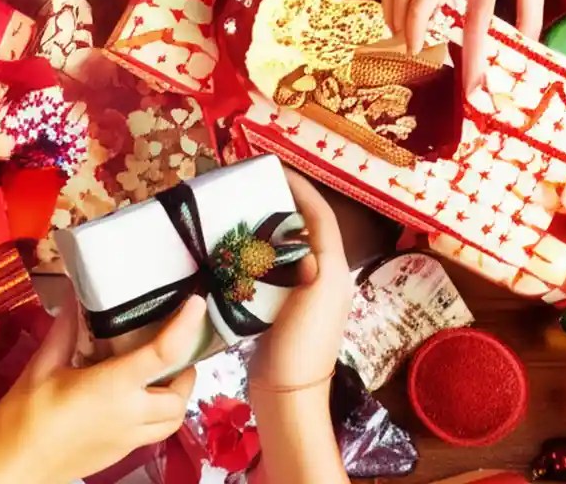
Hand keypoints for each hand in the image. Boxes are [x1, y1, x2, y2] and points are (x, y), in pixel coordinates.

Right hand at [0, 297, 206, 483]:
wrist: (14, 468)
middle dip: (186, 368)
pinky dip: (160, 413)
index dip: (185, 326)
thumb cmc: (24, 419)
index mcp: (112, 387)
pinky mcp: (122, 452)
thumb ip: (64, 330)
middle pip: (180, 394)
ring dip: (178, 395)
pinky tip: (138, 398)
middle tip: (175, 345)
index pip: (163, 353)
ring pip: (174, 419)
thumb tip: (74, 294)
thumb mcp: (42, 367)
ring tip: (164, 373)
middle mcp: (129, 414)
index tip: (196, 304)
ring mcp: (128, 438)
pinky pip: (156, 432)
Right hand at [250, 170, 350, 389]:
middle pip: (302, 229)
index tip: (274, 169)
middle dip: (281, 204)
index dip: (302, 189)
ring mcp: (298, 295)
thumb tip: (302, 234)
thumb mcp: (318, 297)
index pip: (320, 216)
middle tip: (249, 188)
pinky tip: (232, 250)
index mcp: (333, 271)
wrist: (287, 397)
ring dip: (265, 227)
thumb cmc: (303, 347)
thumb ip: (318, 260)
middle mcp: (320, 278)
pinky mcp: (276, 309)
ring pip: (284, 248)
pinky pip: (267, 270)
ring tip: (237, 210)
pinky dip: (253, 254)